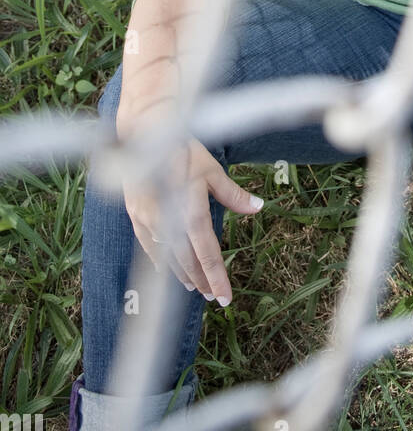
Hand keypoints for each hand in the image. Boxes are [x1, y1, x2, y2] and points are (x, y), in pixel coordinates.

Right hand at [117, 95, 262, 303]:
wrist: (145, 132)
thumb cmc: (183, 149)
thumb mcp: (212, 169)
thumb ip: (233, 194)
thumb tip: (259, 208)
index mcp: (190, 210)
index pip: (207, 253)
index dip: (217, 277)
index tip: (225, 299)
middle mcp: (167, 220)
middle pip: (186, 261)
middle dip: (201, 281)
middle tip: (213, 297)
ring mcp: (148, 219)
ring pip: (166, 256)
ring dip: (181, 274)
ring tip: (194, 288)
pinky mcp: (135, 214)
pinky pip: (148, 246)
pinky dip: (159, 261)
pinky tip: (166, 271)